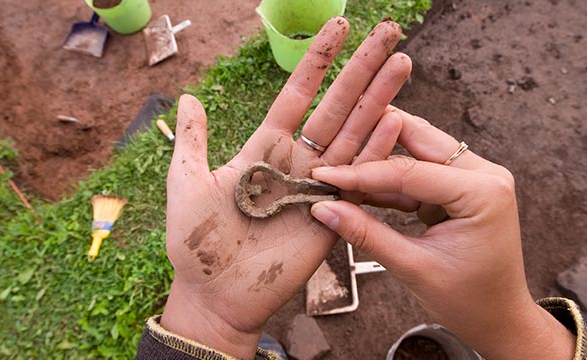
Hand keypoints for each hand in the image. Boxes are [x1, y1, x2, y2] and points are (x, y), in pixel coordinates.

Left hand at [161, 18, 410, 357]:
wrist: (214, 293)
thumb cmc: (195, 242)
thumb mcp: (187, 182)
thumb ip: (193, 140)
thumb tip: (187, 98)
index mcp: (264, 148)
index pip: (297, 95)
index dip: (317, 61)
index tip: (338, 27)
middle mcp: (296, 162)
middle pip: (336, 107)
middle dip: (361, 70)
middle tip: (388, 35)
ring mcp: (317, 187)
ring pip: (354, 136)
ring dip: (378, 101)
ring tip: (400, 65)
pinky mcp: (331, 215)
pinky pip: (357, 179)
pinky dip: (377, 150)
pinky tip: (395, 119)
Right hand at [310, 108, 575, 358]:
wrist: (498, 318)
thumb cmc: (467, 300)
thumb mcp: (412, 267)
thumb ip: (366, 233)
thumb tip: (323, 208)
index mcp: (483, 192)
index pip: (410, 171)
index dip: (362, 172)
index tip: (323, 172)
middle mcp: (484, 174)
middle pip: (419, 139)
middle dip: (373, 139)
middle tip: (332, 143)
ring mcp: (473, 177)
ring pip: (416, 150)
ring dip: (378, 159)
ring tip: (339, 167)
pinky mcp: (459, 186)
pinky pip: (418, 171)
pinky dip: (388, 180)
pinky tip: (358, 185)